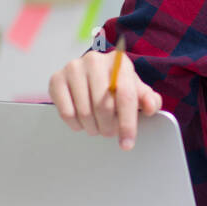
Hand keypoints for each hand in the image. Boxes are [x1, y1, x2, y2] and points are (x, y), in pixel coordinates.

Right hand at [48, 50, 162, 149]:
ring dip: (92, 127)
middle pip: (104, 106)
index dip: (127, 124)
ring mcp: (73, 68)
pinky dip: (75, 124)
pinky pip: (66, 112)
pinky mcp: (56, 79)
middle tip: (110, 132)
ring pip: (84, 112)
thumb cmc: (116, 85)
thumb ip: (148, 100)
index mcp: (119, 62)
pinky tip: (82, 121)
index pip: (125, 96)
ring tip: (97, 126)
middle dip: (109, 127)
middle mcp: (95, 61)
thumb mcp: (136, 90)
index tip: (127, 144)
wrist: (91, 73)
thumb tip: (150, 107)